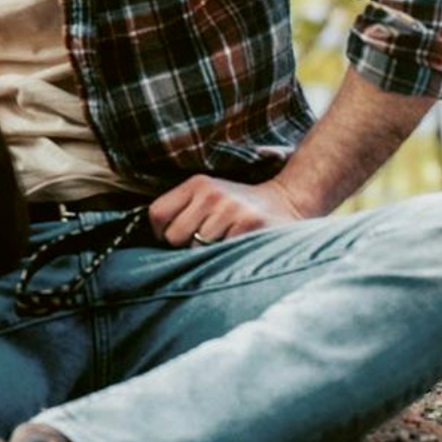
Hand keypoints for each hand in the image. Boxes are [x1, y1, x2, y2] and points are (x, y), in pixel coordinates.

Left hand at [148, 174, 308, 246]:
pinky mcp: (249, 225)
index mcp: (197, 183)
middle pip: (174, 236)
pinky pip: (221, 254)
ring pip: (197, 249)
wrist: (287, 202)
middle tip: (207, 241)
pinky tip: (238, 246)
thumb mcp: (208, 197)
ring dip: (209, 253)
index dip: (160, 233)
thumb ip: (182, 211)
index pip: (157, 214)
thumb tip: (154, 241)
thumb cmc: (237, 208)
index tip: (176, 238)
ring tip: (226, 241)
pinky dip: (226, 257)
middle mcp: (212, 193)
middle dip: (185, 245)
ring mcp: (231, 209)